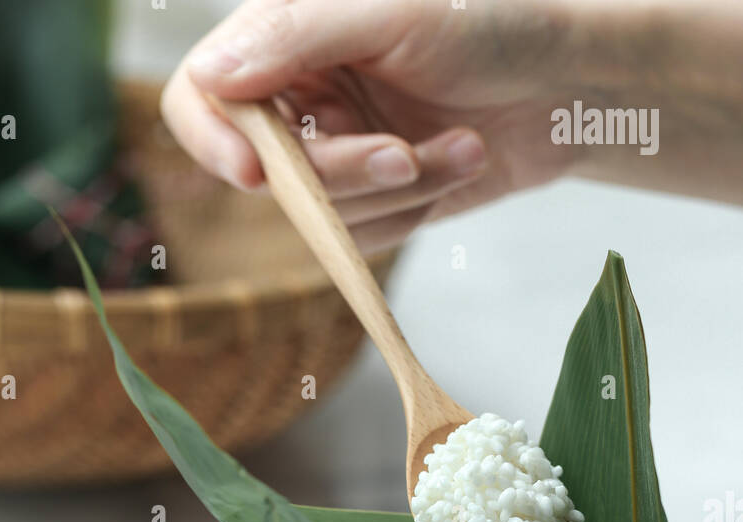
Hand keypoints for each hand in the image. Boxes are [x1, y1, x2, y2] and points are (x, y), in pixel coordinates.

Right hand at [162, 0, 742, 254]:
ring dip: (401, 189)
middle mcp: (303, 96)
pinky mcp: (380, 199)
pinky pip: (366, 239)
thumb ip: (297, 37)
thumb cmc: (497, 21)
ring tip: (461, 143)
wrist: (578, 78)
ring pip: (323, 217)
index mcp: (287, 36)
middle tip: (404, 155)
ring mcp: (340, 152)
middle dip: (344, 174)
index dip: (215, 140)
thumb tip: (212, 79)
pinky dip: (419, 210)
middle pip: (269, 174)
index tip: (258, 173)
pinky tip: (461, 161)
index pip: (202, 96)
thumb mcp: (394, 13)